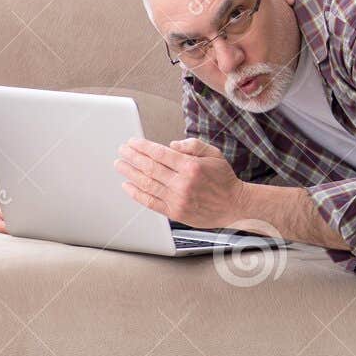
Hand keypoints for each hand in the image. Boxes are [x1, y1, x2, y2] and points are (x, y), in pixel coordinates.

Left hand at [114, 136, 243, 228]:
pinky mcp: (175, 212)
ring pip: (147, 184)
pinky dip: (137, 194)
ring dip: (130, 173)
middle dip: (132, 158)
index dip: (143, 147)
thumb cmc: (224, 180)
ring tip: (120, 165)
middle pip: (150, 168)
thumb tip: (170, 144)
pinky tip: (128, 186)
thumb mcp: (214, 154)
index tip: (132, 142)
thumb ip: (192, 145)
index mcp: (191, 166)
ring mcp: (178, 199)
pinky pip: (151, 202)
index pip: (160, 153)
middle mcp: (183, 183)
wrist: (235, 206)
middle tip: (122, 151)